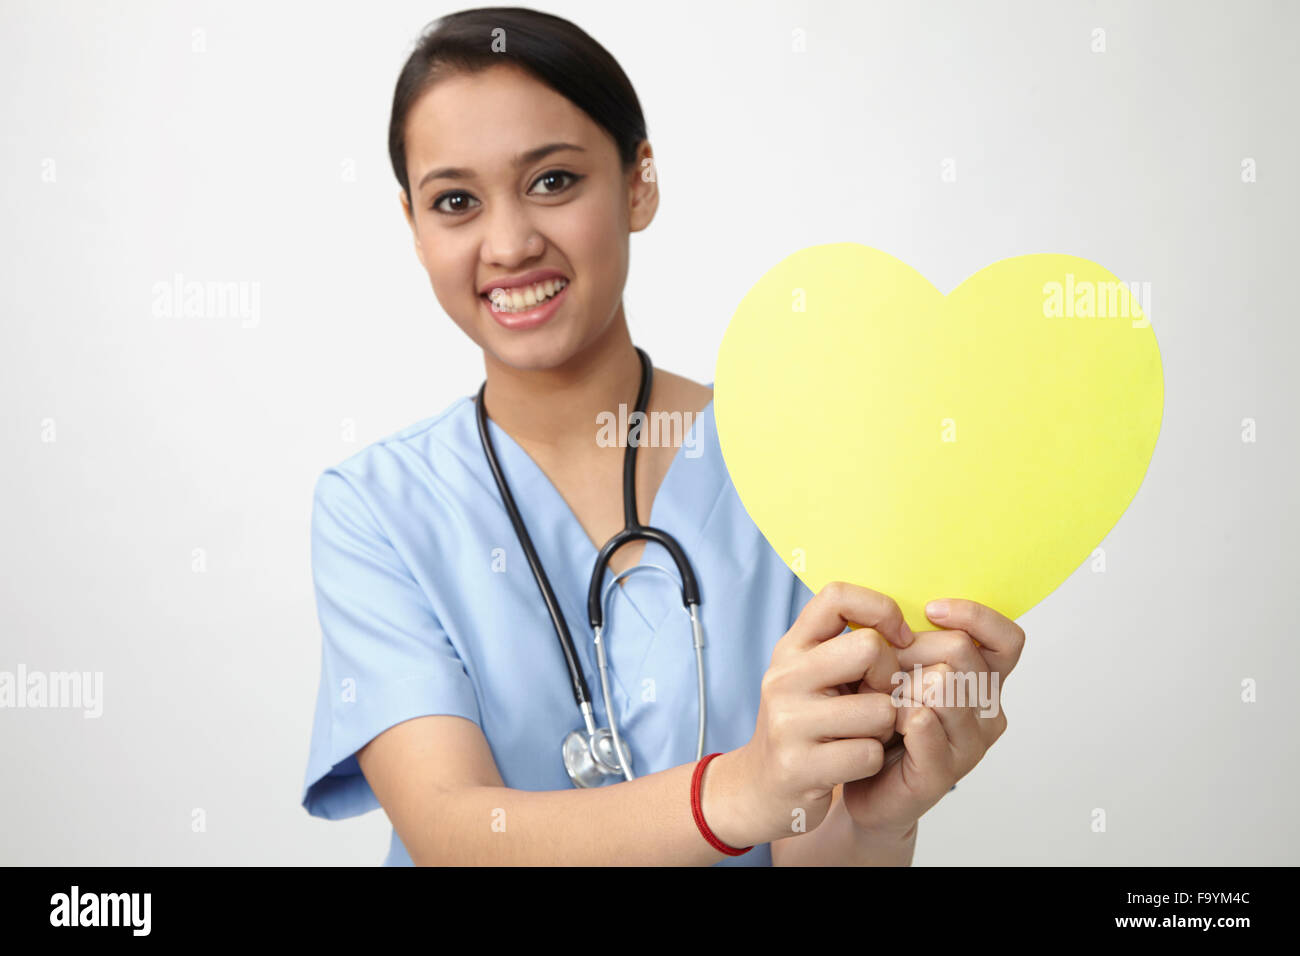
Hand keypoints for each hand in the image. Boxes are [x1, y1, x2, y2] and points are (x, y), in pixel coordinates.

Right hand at [713, 582, 912, 846]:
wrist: (760, 787)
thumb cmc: (803, 724)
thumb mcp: (811, 674)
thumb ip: (844, 647)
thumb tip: (903, 633)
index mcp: (791, 647)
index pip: (837, 596)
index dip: (881, 609)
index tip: (899, 639)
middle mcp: (784, 677)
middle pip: (869, 648)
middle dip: (889, 677)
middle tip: (876, 698)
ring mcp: (788, 722)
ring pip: (879, 709)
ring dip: (884, 728)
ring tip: (861, 735)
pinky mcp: (799, 766)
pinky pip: (869, 754)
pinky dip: (871, 761)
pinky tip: (850, 763)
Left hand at [839, 598, 1024, 839]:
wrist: (857, 776)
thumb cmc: (878, 714)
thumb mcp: (897, 666)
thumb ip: (912, 638)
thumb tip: (903, 603)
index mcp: (985, 680)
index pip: (1006, 639)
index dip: (974, 616)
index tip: (930, 609)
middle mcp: (987, 711)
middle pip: (962, 652)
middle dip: (911, 651)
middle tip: (880, 672)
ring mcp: (970, 745)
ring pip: (943, 685)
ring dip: (898, 685)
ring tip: (879, 701)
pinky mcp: (943, 772)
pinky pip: (926, 725)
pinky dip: (899, 715)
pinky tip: (885, 721)